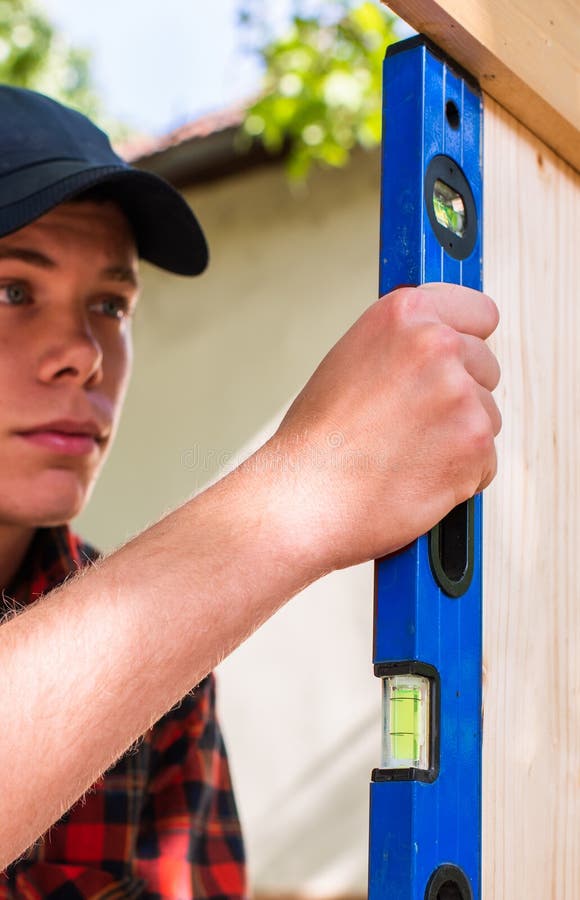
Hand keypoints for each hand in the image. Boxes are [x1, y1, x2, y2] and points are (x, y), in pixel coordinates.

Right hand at [258, 283, 500, 571]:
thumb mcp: (352, 359)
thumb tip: (442, 350)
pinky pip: (485, 460)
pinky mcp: (474, 442)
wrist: (305, 497)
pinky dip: (460, 476)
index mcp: (404, 314)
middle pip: (485, 366)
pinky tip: (416, 476)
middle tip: (412, 423)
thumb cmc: (317, 441)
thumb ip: (404, 345)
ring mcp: (459, 393)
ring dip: (459, 438)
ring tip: (406, 453)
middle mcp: (436, 344)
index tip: (461, 357)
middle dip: (460, 395)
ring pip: (487, 415)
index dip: (468, 340)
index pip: (478, 312)